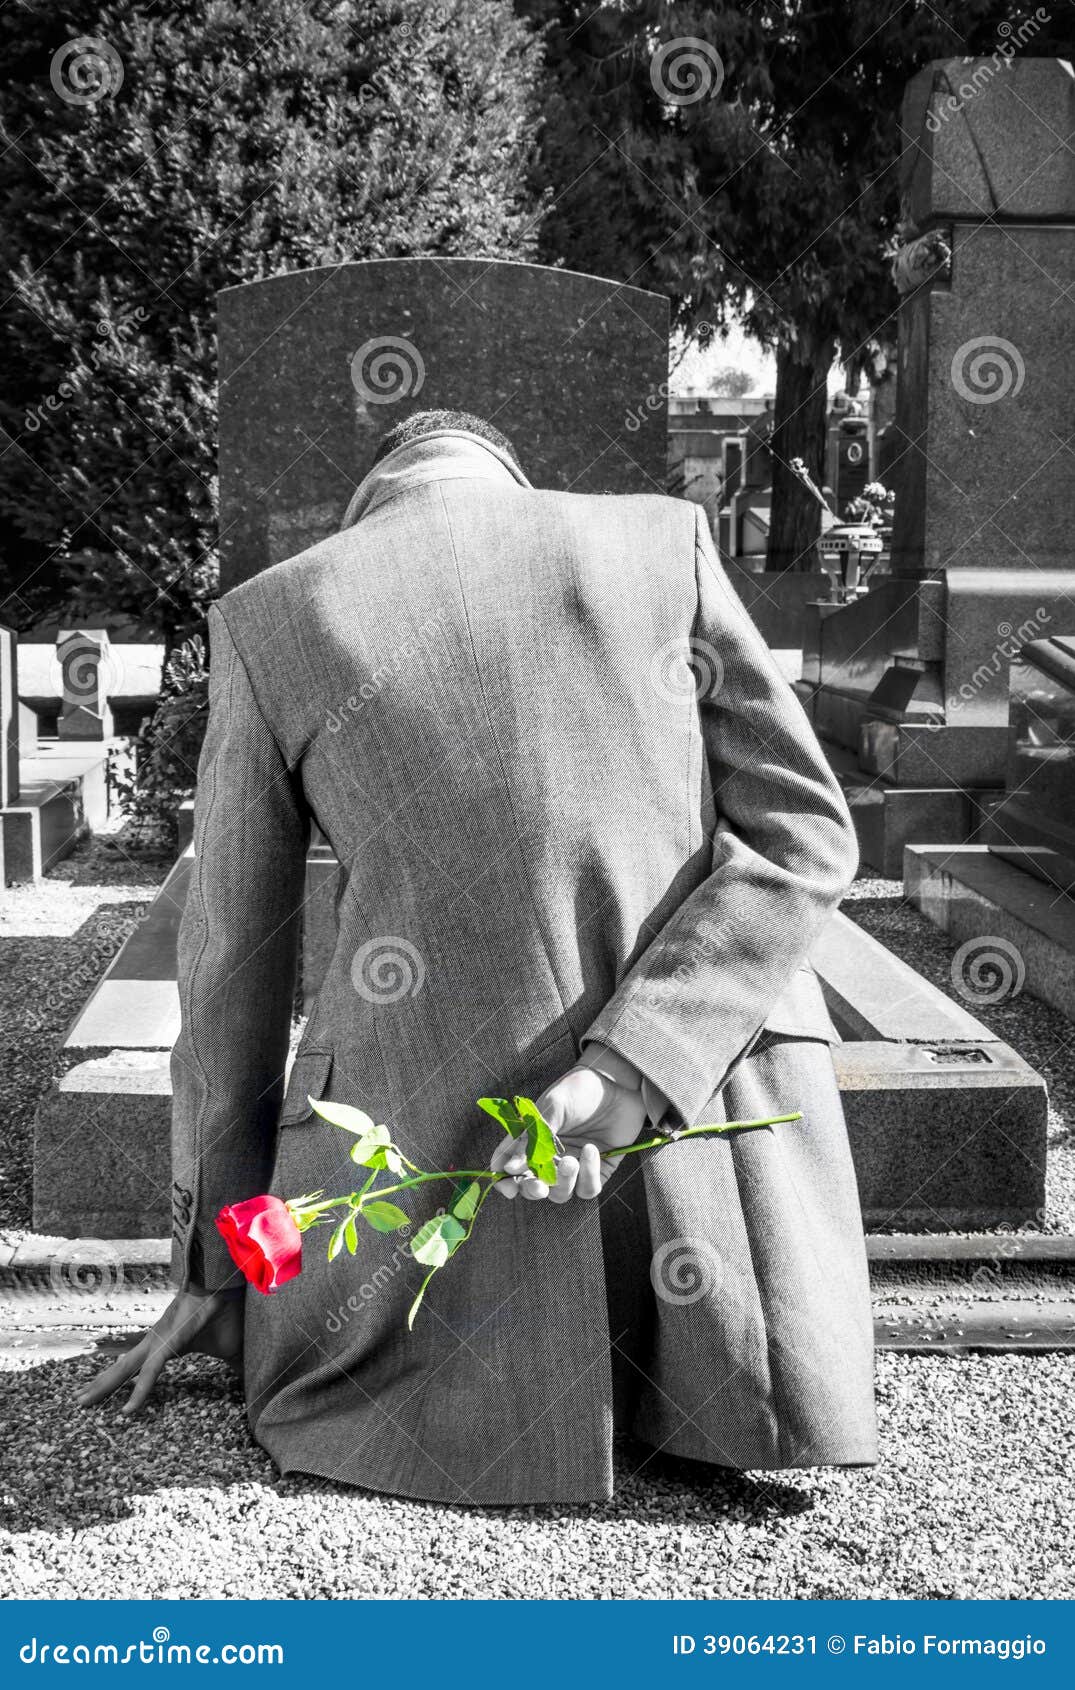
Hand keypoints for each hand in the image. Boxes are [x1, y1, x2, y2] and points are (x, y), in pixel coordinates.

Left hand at [76, 1286, 243, 1416]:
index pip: (142, 1367)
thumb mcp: (230, 1351)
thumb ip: (236, 1370)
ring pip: (124, 1368)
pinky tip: (128, 1410)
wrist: (229, 1285)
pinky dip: (139, 1391)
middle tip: (79, 1401)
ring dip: (102, 1385)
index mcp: (167, 1345)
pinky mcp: (167, 1342)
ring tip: (80, 1402)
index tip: (117, 1400)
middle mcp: (156, 1342)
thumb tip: (250, 1388)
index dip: (128, 1382)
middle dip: (100, 1384)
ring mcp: (158, 1341)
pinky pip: (150, 1372)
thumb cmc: (227, 1313)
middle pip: (122, 1367)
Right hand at [490, 1065, 646, 1203]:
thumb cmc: (580, 1089)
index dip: (504, 1180)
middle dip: (532, 1189)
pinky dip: (588, 1174)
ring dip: (563, 1181)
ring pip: (560, 1194)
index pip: (509, 1165)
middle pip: (532, 1187)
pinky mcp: (597, 1171)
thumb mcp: (552, 1106)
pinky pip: (588, 1189)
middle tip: (539, 1186)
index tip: (508, 1186)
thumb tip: (511, 1167)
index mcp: (531, 1139)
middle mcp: (549, 1157)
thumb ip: (533, 1137)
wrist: (617, 1083)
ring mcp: (573, 1167)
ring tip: (571, 1160)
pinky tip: (591, 1149)